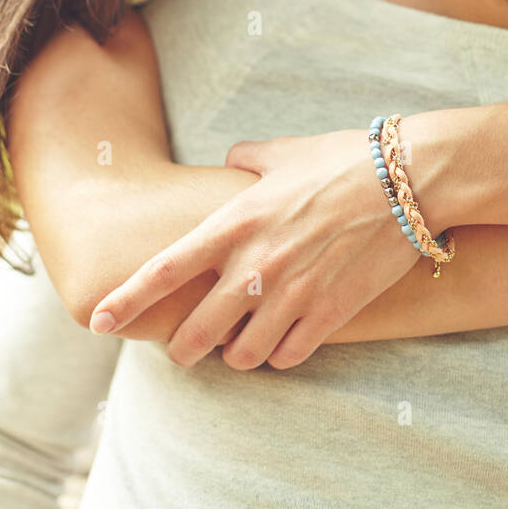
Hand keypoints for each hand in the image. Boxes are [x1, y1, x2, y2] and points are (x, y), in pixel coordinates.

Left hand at [88, 130, 419, 369]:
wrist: (409, 179)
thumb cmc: (344, 159)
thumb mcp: (284, 152)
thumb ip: (247, 159)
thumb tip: (230, 160)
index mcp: (235, 224)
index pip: (163, 272)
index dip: (125, 301)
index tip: (98, 321)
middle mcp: (255, 266)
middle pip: (194, 334)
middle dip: (182, 348)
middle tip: (185, 348)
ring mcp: (292, 294)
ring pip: (240, 356)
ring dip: (236, 353)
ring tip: (243, 342)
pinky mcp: (329, 313)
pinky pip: (286, 356)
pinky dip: (279, 353)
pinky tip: (284, 340)